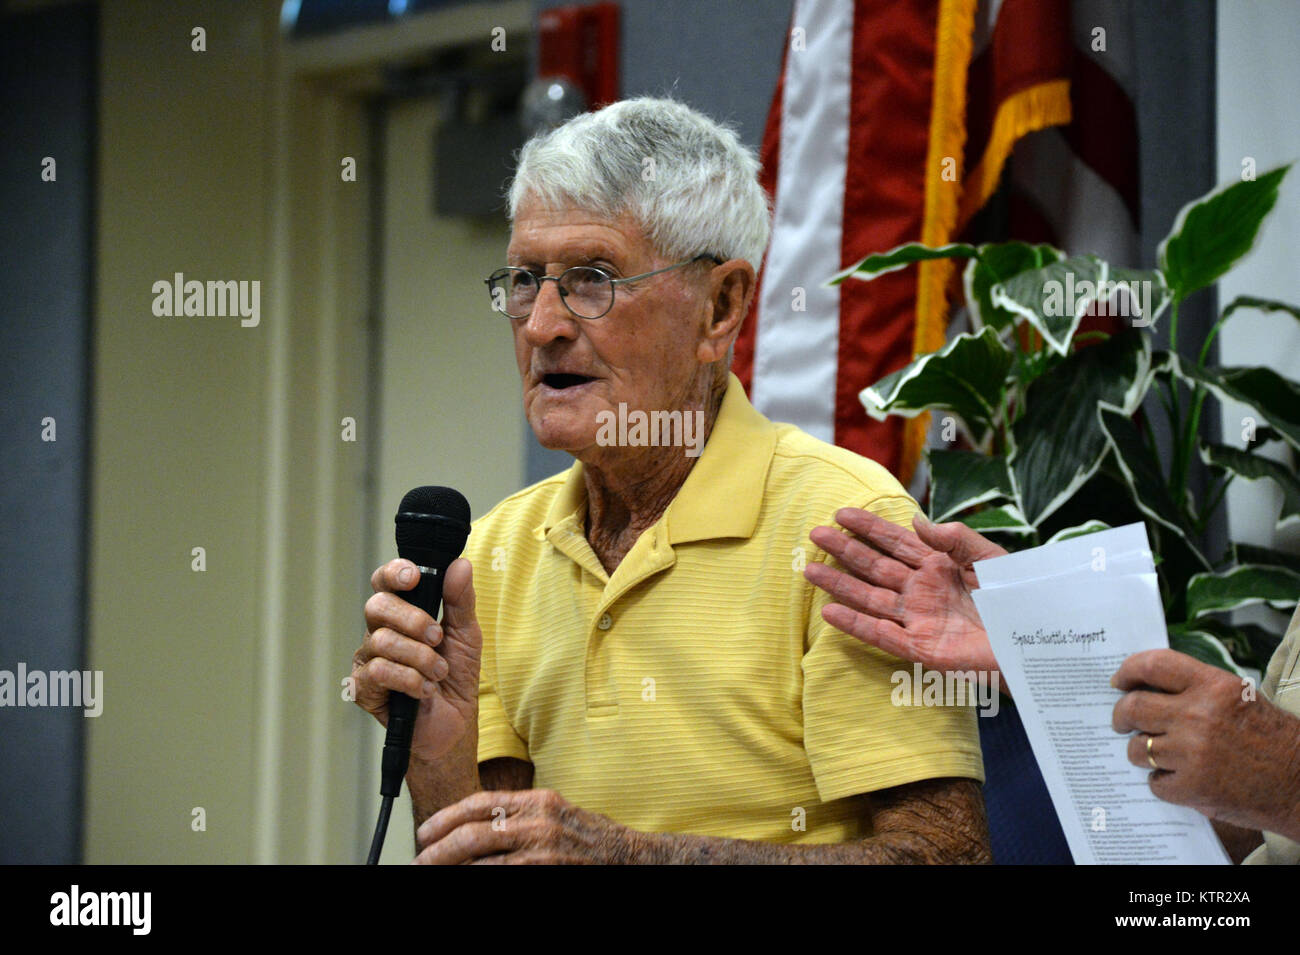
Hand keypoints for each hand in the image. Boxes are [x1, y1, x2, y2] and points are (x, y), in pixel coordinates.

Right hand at [351, 557, 481, 762]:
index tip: (414, 577)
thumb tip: (460, 564)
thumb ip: (461, 600)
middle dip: (413, 620)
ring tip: (438, 673)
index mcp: (401, 613)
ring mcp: (368, 659)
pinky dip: (409, 680)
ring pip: (382, 641)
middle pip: (377, 606)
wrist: (453, 724)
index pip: (385, 582)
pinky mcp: (363, 689)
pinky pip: (379, 672)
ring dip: (420, 658)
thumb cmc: (456, 676)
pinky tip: (423, 690)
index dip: (394, 573)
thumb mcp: (467, 634)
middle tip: (437, 638)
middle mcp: (379, 632)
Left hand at [414, 789, 644, 863]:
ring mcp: (544, 850)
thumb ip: (520, 817)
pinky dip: (480, 880)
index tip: (425, 832)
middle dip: (439, 850)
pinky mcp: (548, 872)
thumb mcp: (556, 815)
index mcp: (538, 800)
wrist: (632, 858)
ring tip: (432, 873)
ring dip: (452, 869)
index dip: (445, 817)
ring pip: (483, 862)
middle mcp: (539, 821)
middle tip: (420, 860)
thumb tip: (476, 830)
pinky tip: (467, 881)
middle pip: (473, 833)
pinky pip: (502, 878)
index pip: (479, 802)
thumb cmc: (593, 840)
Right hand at [804, 508, 1006, 676]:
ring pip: (870, 598)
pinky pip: (881, 635)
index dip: (868, 528)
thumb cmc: (1015, 598)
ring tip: (809, 570)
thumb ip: (955, 538)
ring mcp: (918, 618)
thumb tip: (915, 520)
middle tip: (815, 535)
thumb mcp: (989, 559)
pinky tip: (829, 612)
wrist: (1034, 641)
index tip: (841, 514)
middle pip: (874, 567)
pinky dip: (855, 624)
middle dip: (845, 551)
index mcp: (937, 565)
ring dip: (839, 585)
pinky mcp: (920, 648)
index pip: (895, 542)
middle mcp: (921, 590)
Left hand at [1112, 649, 1299, 840]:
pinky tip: (1177, 779)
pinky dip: (1162, 782)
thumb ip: (1195, 688)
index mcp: (1213, 686)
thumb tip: (1144, 686)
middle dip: (1120, 715)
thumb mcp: (1237, 697)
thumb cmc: (1270, 737)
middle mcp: (1198, 716)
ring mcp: (1193, 753)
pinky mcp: (1193, 787)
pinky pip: (1155, 782)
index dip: (1128, 671)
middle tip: (1121, 721)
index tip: (1118, 681)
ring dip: (1141, 752)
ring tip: (1156, 754)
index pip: (1153, 665)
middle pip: (1133, 707)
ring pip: (1137, 748)